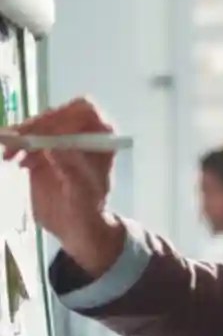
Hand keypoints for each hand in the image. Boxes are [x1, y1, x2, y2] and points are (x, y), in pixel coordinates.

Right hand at [2, 98, 123, 274]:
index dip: (62, 115)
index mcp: (100, 137)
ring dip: (20, 136)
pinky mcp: (42, 151)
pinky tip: (11, 159)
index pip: (83, 110)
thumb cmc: (88, 208)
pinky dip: (15, 145)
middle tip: (17, 140)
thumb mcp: (81, 191)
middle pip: (55, 115)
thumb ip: (70, 169)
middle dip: (34, 126)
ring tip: (9, 155)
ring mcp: (60, 141)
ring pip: (37, 126)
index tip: (43, 129)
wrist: (75, 225)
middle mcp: (81, 133)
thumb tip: (53, 147)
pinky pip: (25, 139)